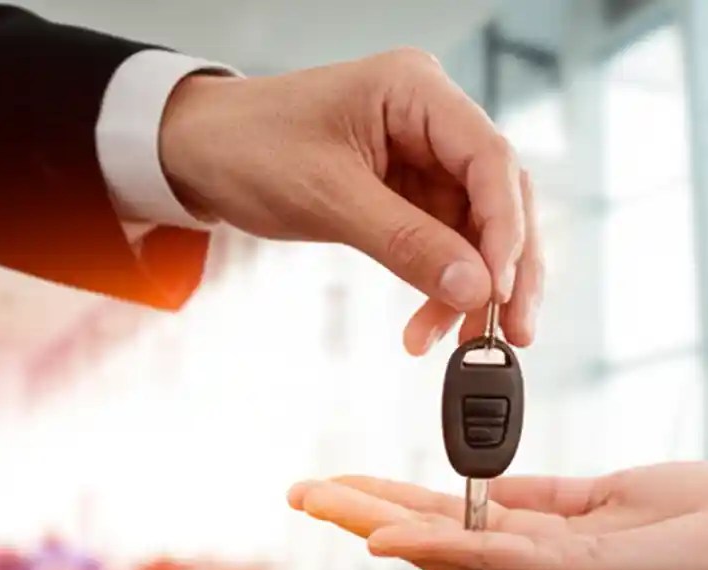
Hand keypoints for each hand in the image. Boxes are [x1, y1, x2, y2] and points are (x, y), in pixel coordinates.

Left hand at [158, 48, 542, 353]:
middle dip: (508, 268)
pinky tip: (433, 322)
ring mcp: (424, 156)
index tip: (501, 288)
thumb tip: (475, 288)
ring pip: (480, 228)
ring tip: (469, 341)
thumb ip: (406, 242)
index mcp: (416, 90)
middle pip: (500, 195)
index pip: (490, 157)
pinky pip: (447, 243)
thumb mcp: (326, 196)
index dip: (505, 227)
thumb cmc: (248, 146)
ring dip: (477, 288)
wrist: (196, 152)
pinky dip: (446, 286)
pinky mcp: (411, 192)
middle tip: (511, 330)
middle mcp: (431, 118)